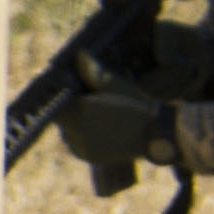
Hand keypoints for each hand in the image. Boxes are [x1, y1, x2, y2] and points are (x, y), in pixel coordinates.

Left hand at [60, 81, 174, 193]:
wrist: (156, 134)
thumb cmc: (136, 105)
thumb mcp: (116, 84)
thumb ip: (93, 71)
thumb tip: (79, 55)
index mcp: (79, 112)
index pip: (57, 104)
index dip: (62, 97)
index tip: (71, 92)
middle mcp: (76, 132)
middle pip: (63, 119)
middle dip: (71, 110)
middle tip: (87, 102)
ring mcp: (83, 147)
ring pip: (69, 133)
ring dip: (76, 125)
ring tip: (94, 116)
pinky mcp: (91, 158)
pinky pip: (78, 146)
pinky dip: (82, 138)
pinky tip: (96, 129)